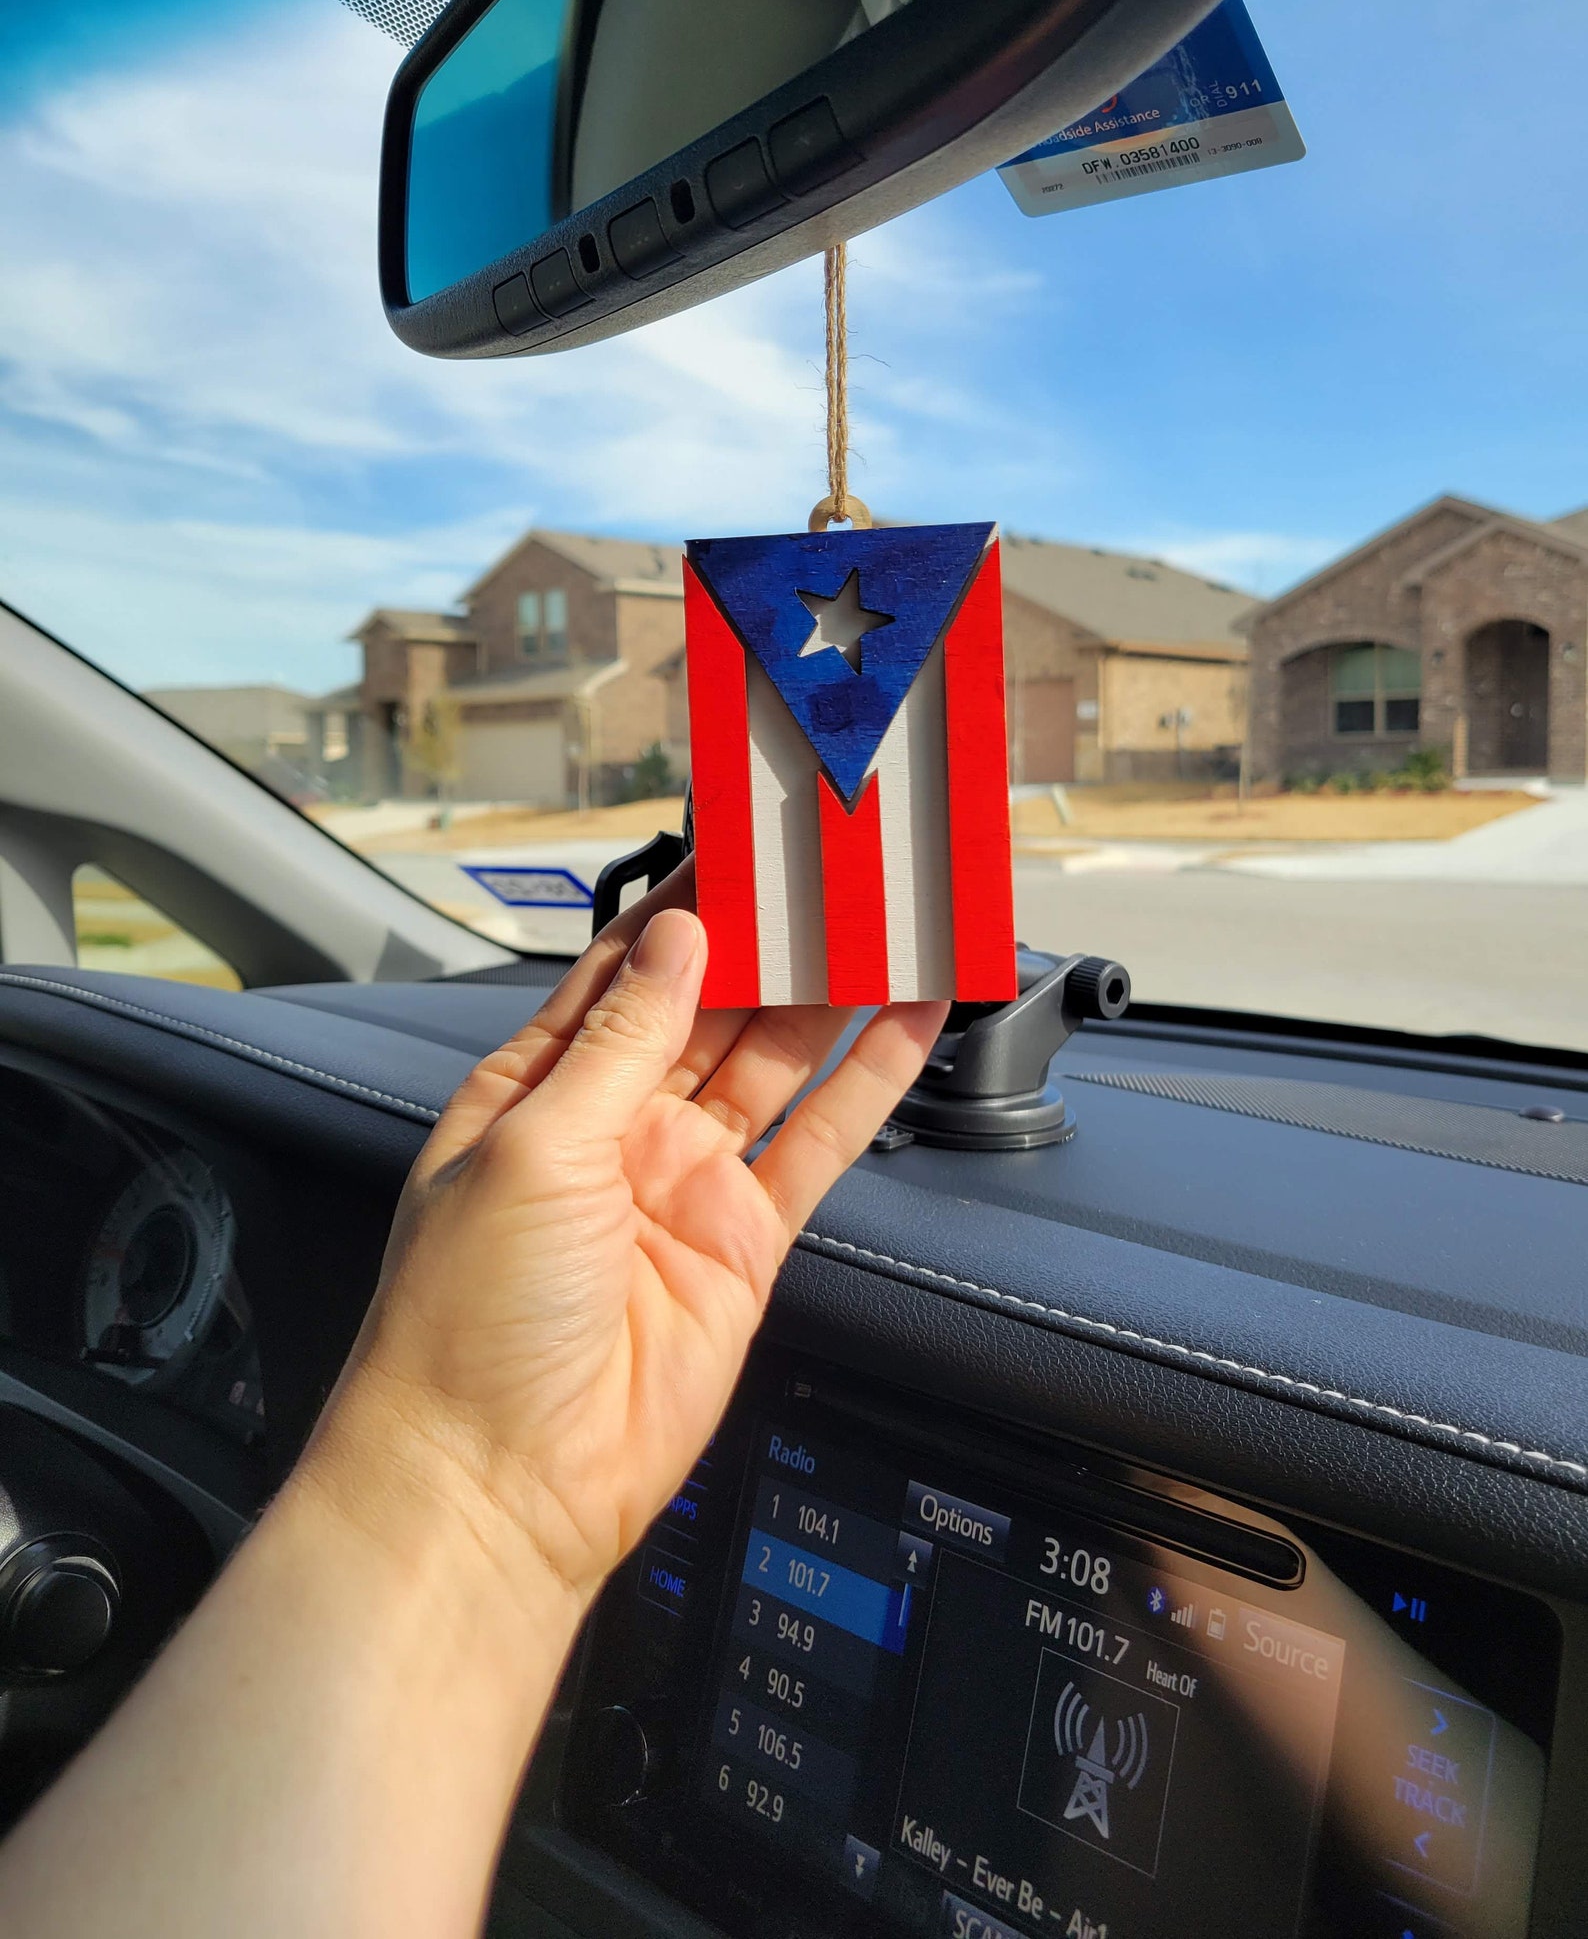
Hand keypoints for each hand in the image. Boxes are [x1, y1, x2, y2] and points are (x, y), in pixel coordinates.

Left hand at [331, 863, 945, 1603]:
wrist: (500, 1484)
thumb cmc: (468, 1322)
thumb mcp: (534, 1147)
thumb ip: (621, 1038)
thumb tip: (677, 935)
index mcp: (538, 1088)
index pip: (624, 966)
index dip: (686, 903)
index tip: (743, 839)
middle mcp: (615, 1126)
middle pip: (710, 1004)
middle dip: (772, 936)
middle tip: (838, 865)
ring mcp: (685, 1182)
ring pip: (774, 1060)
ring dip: (831, 991)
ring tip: (891, 916)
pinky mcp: (746, 1241)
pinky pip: (816, 1143)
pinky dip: (868, 1082)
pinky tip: (907, 1021)